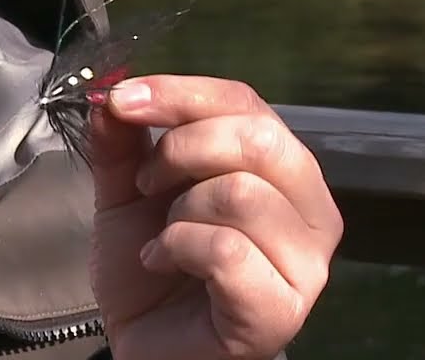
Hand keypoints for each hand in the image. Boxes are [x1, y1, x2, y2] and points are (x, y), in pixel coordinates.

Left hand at [88, 75, 342, 359]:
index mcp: (282, 169)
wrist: (144, 341)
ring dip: (179, 209)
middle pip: (259, 139)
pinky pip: (228, 250)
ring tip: (162, 235)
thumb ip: (122, 140)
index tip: (124, 99)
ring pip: (243, 193)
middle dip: (183, 147)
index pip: (246, 102)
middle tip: (145, 182)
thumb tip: (114, 91)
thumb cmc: (151, 266)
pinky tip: (161, 261)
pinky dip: (178, 248)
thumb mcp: (127, 189)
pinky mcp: (281, 311)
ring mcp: (304, 265)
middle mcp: (310, 211)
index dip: (181, 93)